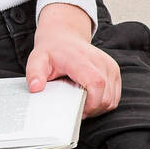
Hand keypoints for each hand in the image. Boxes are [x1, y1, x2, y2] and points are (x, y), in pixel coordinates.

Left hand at [25, 3, 120, 118]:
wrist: (64, 37)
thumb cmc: (51, 51)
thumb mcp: (36, 59)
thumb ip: (34, 73)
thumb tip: (35, 88)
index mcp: (81, 59)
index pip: (96, 84)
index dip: (90, 104)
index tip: (77, 110)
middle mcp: (100, 61)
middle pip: (105, 97)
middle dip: (91, 109)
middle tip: (75, 107)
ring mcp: (110, 66)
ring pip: (111, 99)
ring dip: (98, 107)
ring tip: (81, 102)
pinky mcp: (114, 70)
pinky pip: (115, 96)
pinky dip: (103, 102)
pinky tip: (89, 98)